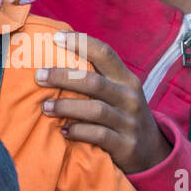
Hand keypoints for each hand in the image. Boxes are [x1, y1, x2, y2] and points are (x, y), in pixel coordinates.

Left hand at [35, 31, 171, 174]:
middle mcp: (129, 97)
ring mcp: (129, 122)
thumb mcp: (120, 93)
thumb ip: (97, 77)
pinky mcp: (126, 145)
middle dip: (63, 77)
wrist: (151, 152)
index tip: (55, 38)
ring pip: (95, 109)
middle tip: (39, 76)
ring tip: (44, 107)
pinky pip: (99, 135)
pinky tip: (63, 131)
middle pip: (94, 82)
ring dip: (66, 107)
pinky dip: (79, 132)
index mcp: (126, 79)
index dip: (80, 43)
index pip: (105, 53)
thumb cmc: (123, 115)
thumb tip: (56, 58)